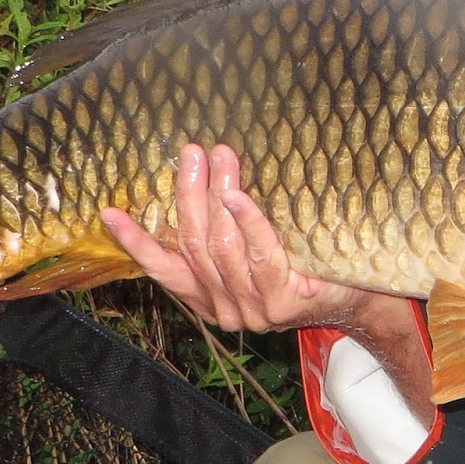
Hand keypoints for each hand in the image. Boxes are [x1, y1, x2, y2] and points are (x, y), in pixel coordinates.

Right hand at [101, 143, 379, 332]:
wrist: (356, 298)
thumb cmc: (300, 265)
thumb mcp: (252, 254)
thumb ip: (221, 235)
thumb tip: (198, 180)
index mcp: (208, 301)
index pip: (164, 269)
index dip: (135, 242)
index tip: (108, 211)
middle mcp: (224, 311)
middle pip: (194, 247)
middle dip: (189, 195)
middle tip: (191, 153)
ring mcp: (253, 310)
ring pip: (222, 248)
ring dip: (216, 197)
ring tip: (218, 157)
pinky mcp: (282, 302)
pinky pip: (259, 255)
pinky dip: (248, 221)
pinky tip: (239, 195)